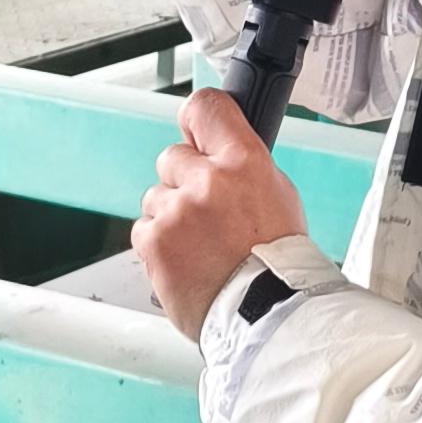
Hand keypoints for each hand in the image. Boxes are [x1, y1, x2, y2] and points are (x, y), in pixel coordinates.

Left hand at [133, 90, 308, 338]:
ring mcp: (176, 211)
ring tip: (201, 246)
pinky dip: (159, 244)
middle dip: (184, 180)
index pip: (206, 108)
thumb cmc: (277, 262)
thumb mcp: (277, 195)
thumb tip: (217, 153)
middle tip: (208, 213)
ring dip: (171, 216)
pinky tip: (186, 260)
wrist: (263, 314)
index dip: (197, 120)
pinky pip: (144, 229)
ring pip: (156, 197)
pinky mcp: (153, 241)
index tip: (194, 131)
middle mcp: (207, 180)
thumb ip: (241, 166)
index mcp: (245, 161)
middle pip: (172, 156)